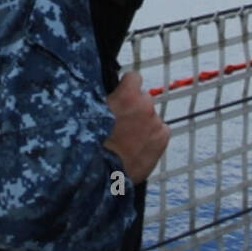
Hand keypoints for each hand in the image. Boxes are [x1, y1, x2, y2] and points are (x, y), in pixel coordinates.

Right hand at [102, 71, 168, 185]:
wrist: (101, 172)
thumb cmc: (91, 143)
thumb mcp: (90, 112)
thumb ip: (103, 98)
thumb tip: (107, 94)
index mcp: (127, 95)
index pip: (134, 78)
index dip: (126, 88)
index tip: (121, 98)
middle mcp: (145, 104)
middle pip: (143, 99)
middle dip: (134, 109)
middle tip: (120, 124)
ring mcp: (155, 121)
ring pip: (150, 117)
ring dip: (142, 124)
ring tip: (128, 140)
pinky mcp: (162, 137)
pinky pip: (160, 131)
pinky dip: (152, 137)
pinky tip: (139, 146)